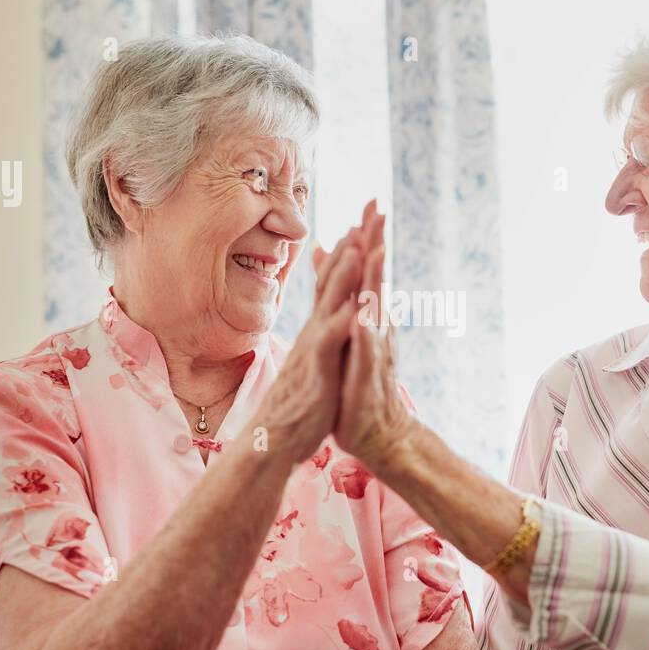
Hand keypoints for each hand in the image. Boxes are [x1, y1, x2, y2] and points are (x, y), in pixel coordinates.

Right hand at [253, 235, 361, 464]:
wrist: (277, 438)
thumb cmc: (302, 397)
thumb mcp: (317, 355)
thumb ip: (324, 325)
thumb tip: (334, 303)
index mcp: (322, 326)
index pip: (338, 278)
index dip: (354, 246)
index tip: (370, 215)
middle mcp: (317, 330)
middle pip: (336, 279)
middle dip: (355, 244)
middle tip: (371, 210)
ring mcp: (315, 350)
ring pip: (330, 307)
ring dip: (343, 277)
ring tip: (358, 247)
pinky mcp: (316, 374)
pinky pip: (328, 348)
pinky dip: (339, 328)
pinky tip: (352, 313)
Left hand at [333, 204, 417, 472]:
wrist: (377, 432)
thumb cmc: (357, 381)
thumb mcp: (345, 332)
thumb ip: (340, 291)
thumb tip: (332, 251)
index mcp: (367, 317)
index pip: (368, 271)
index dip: (369, 237)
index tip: (370, 201)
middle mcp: (375, 330)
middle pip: (375, 280)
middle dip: (376, 246)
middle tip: (379, 210)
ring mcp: (372, 354)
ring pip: (373, 312)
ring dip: (374, 284)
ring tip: (374, 253)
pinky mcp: (365, 380)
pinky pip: (365, 356)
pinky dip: (364, 336)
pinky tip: (361, 320)